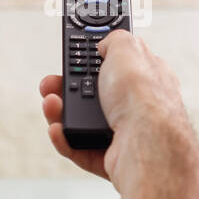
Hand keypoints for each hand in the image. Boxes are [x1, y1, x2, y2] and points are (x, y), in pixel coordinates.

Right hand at [38, 30, 198, 189]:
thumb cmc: (143, 95)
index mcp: (146, 78)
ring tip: (51, 104)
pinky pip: (80, 148)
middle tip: (53, 81)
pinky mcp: (112, 159)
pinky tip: (58, 129)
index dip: (93, 58)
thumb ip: (114, 39)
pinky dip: (65, 139)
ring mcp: (125, 134)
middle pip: (93, 94)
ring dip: (61, 112)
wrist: (146, 141)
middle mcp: (138, 106)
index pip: (118, 65)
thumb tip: (105, 45)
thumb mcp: (126, 47)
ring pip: (83, 122)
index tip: (74, 54)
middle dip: (68, 86)